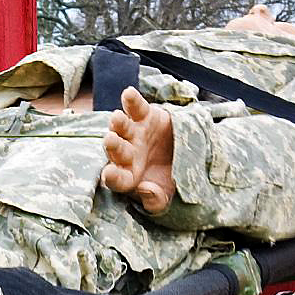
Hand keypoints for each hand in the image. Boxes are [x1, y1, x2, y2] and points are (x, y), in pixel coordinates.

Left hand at [100, 88, 176, 213]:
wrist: (184, 156)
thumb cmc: (167, 180)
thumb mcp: (166, 196)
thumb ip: (155, 200)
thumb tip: (145, 190)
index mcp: (128, 176)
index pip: (116, 178)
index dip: (112, 177)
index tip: (109, 174)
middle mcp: (127, 154)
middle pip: (117, 150)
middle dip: (113, 145)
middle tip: (110, 140)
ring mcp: (134, 134)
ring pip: (122, 128)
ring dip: (118, 123)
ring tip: (116, 118)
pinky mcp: (144, 117)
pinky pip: (135, 108)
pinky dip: (131, 101)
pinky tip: (128, 93)